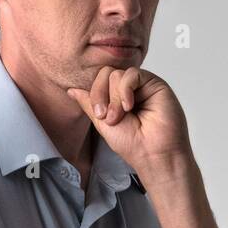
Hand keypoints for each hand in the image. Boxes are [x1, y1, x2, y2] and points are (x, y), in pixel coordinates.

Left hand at [65, 65, 191, 182]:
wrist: (153, 153)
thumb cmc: (133, 144)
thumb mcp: (102, 123)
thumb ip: (89, 104)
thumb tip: (71, 90)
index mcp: (117, 97)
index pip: (99, 81)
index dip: (95, 94)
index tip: (99, 116)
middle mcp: (130, 89)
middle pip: (106, 74)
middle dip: (101, 94)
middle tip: (108, 117)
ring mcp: (143, 86)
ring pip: (117, 74)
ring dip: (114, 97)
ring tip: (121, 116)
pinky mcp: (155, 84)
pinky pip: (132, 74)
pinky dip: (125, 89)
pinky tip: (129, 106)